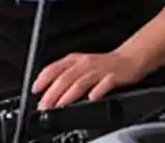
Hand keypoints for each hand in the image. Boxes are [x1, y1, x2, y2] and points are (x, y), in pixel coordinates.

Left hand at [32, 49, 148, 109]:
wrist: (129, 59)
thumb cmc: (103, 64)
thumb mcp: (81, 64)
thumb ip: (66, 73)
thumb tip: (49, 88)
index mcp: (75, 60)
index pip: (54, 68)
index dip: (43, 79)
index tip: (35, 89)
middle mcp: (85, 63)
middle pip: (65, 78)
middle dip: (52, 93)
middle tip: (44, 104)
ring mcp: (99, 70)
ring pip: (80, 82)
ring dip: (68, 95)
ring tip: (60, 105)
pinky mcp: (113, 76)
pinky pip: (105, 84)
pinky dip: (97, 91)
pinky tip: (92, 98)